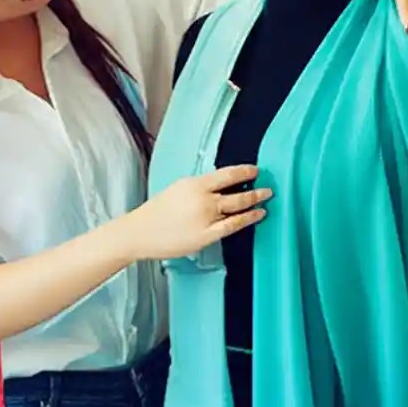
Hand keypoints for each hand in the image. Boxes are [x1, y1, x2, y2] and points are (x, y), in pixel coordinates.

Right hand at [119, 165, 270, 260]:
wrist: (139, 232)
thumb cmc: (156, 211)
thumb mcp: (177, 189)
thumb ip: (199, 188)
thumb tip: (221, 186)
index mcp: (194, 184)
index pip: (226, 174)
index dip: (244, 172)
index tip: (255, 170)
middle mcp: (202, 200)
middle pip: (236, 193)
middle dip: (255, 189)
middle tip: (268, 188)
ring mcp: (206, 219)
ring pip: (238, 208)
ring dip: (255, 202)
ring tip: (266, 199)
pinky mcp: (206, 236)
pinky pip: (233, 226)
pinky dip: (248, 219)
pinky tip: (257, 215)